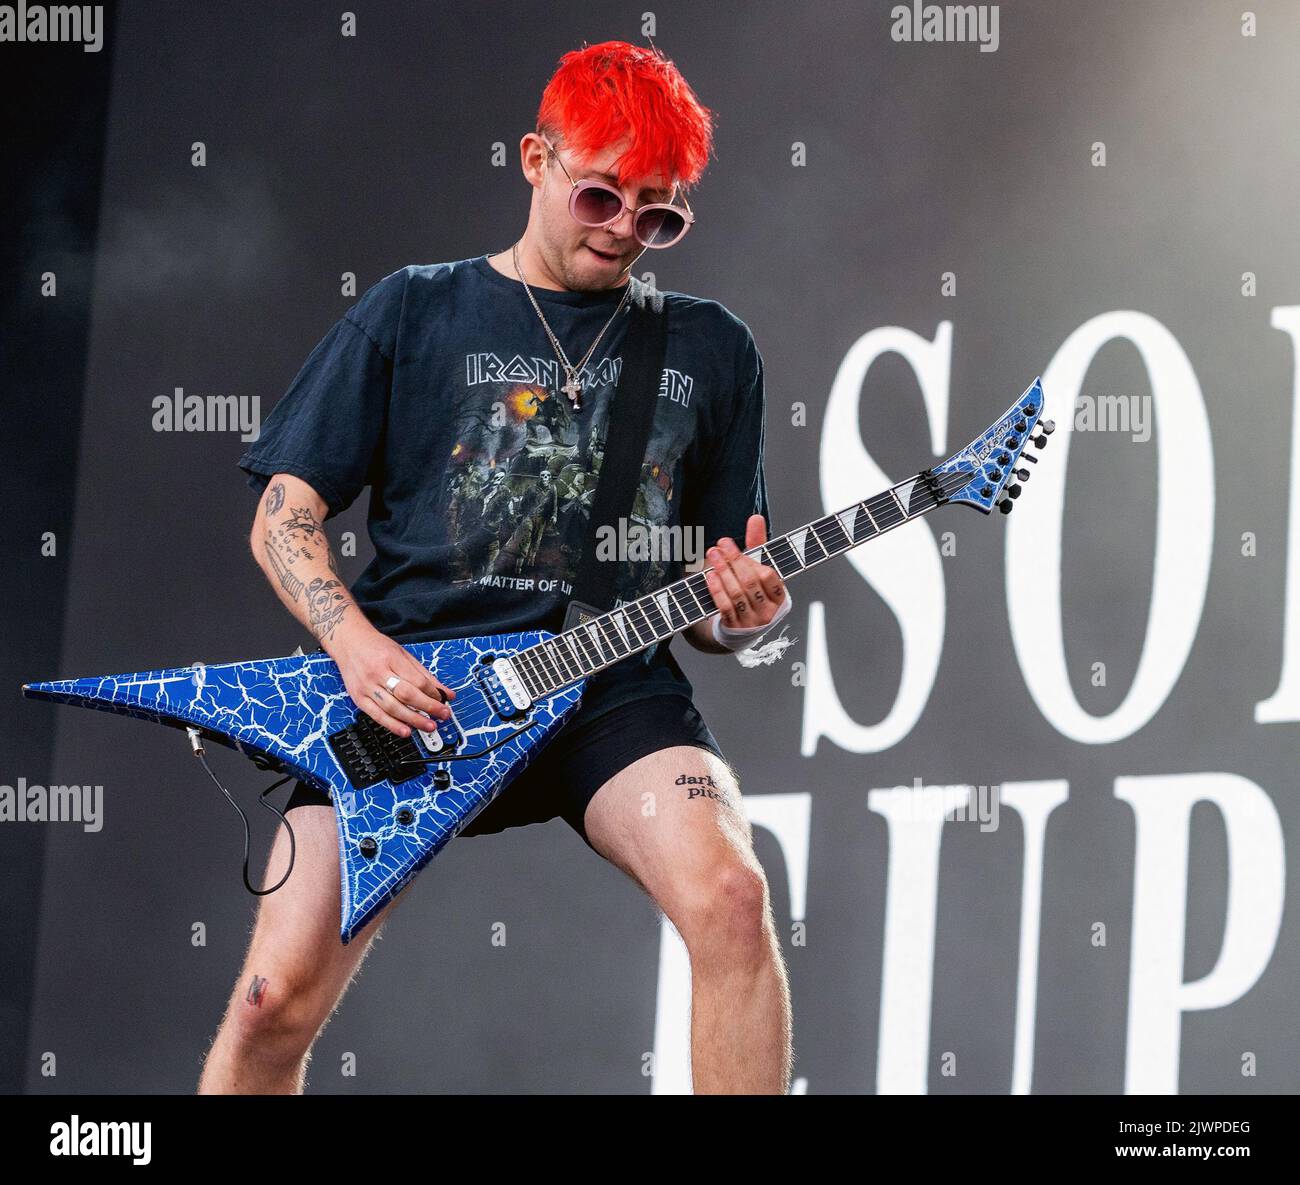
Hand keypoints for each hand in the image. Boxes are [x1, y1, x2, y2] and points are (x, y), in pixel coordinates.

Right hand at [325, 617, 456, 737]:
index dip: (432, 693)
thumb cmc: (376, 647)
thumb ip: (424, 674)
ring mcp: (366, 687)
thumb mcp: (403, 654)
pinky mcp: (358, 698)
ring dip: (413, 720)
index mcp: (391, 659)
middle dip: (427, 708)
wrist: (348, 642)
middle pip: (406, 695)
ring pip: (392, 707)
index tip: (443, 700)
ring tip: (428, 726)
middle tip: (442, 715)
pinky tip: (405, 731)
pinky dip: (392, 725)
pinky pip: (376, 715)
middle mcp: (378, 673)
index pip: (417, 680)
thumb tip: (445, 691)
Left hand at [703, 514, 786, 630]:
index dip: (748, 559)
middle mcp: (769, 611)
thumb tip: (756, 518)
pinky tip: (709, 576)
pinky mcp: (736, 628)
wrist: (743, 627)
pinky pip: (725, 607)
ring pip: (737, 594)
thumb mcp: (758, 569)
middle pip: (750, 583)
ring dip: (722, 572)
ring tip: (712, 555)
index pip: (768, 575)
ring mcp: (752, 622)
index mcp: (780, 597)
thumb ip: (758, 544)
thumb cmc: (754, 592)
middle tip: (718, 546)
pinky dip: (717, 590)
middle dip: (732, 561)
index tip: (728, 543)